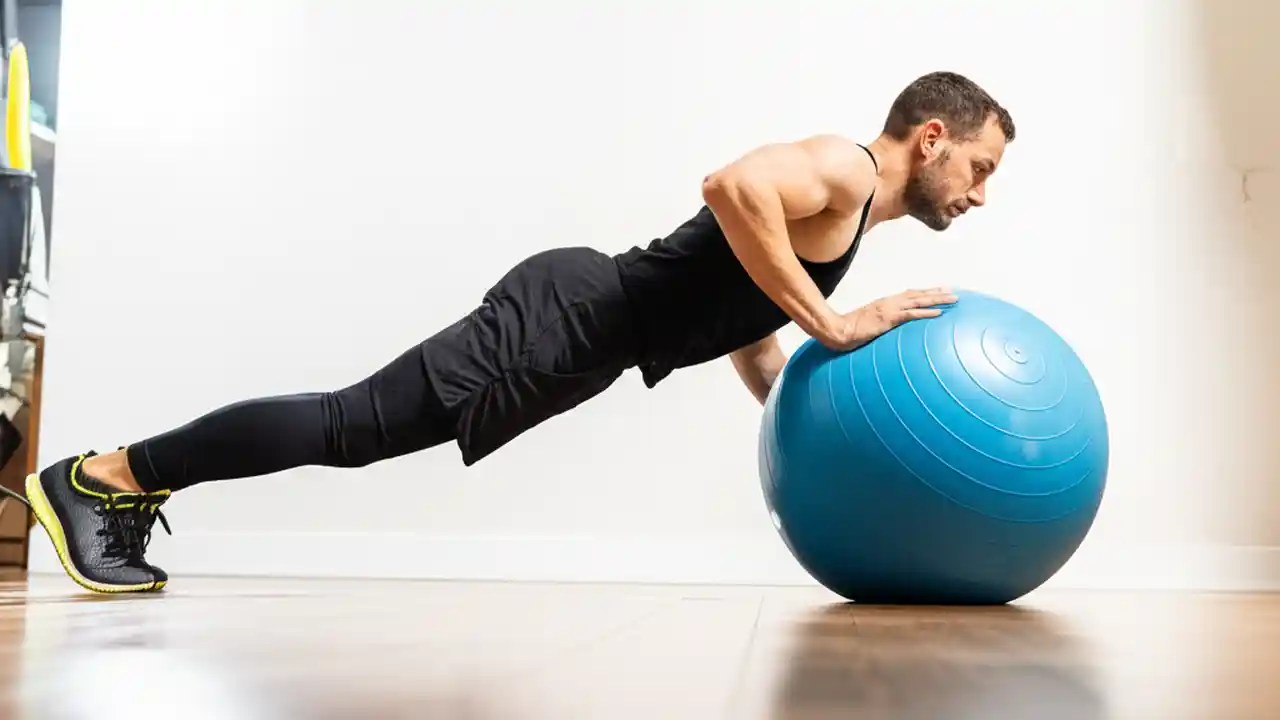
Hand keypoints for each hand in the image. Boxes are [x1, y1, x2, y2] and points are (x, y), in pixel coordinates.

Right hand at [821, 287, 956, 351]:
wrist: (839, 331)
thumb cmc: (850, 330)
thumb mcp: (868, 324)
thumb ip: (881, 323)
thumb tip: (887, 329)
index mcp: (885, 303)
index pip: (910, 295)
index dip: (925, 292)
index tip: (940, 290)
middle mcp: (889, 302)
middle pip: (918, 295)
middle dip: (937, 293)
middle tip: (954, 293)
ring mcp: (889, 309)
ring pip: (918, 301)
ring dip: (937, 300)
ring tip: (953, 299)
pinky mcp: (888, 318)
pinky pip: (911, 314)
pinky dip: (926, 313)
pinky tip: (939, 313)